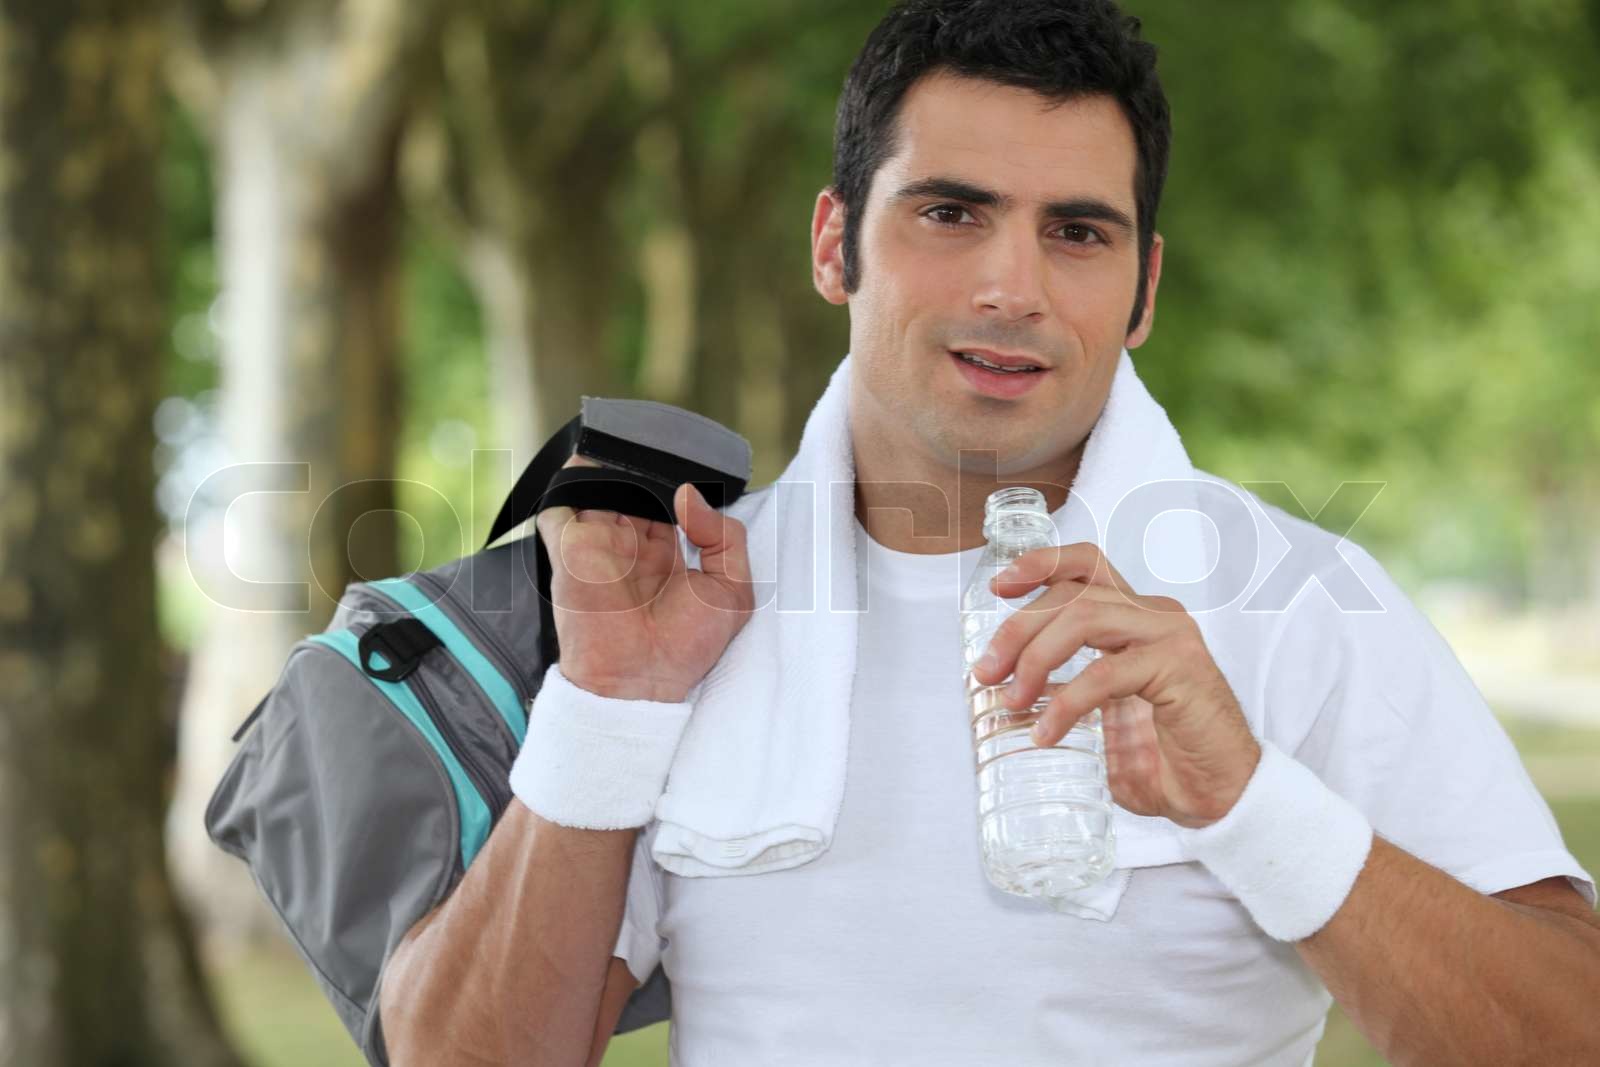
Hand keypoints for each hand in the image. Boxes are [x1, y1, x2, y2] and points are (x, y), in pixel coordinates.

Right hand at [534, 455, 754, 703]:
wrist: (639, 679)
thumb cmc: (687, 646)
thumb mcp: (732, 590)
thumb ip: (725, 536)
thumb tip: (688, 495)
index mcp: (664, 556)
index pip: (664, 503)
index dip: (674, 483)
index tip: (685, 471)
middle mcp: (628, 549)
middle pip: (629, 489)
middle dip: (641, 468)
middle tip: (656, 451)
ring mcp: (596, 547)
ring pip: (595, 488)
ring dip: (608, 467)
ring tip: (628, 453)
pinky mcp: (568, 551)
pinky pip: (559, 505)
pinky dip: (570, 483)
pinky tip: (595, 470)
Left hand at [970, 542, 1259, 828]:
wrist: (1222, 795)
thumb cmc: (1163, 756)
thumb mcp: (1103, 711)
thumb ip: (1065, 688)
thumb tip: (1002, 694)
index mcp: (1135, 617)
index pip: (1086, 565)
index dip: (1040, 564)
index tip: (998, 586)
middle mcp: (1154, 615)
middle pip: (1072, 593)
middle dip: (1018, 628)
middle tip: (985, 672)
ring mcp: (1170, 636)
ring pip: (1084, 617)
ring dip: (1035, 657)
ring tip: (1011, 702)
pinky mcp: (1178, 668)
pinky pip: (1105, 673)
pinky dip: (1065, 702)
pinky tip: (1046, 732)